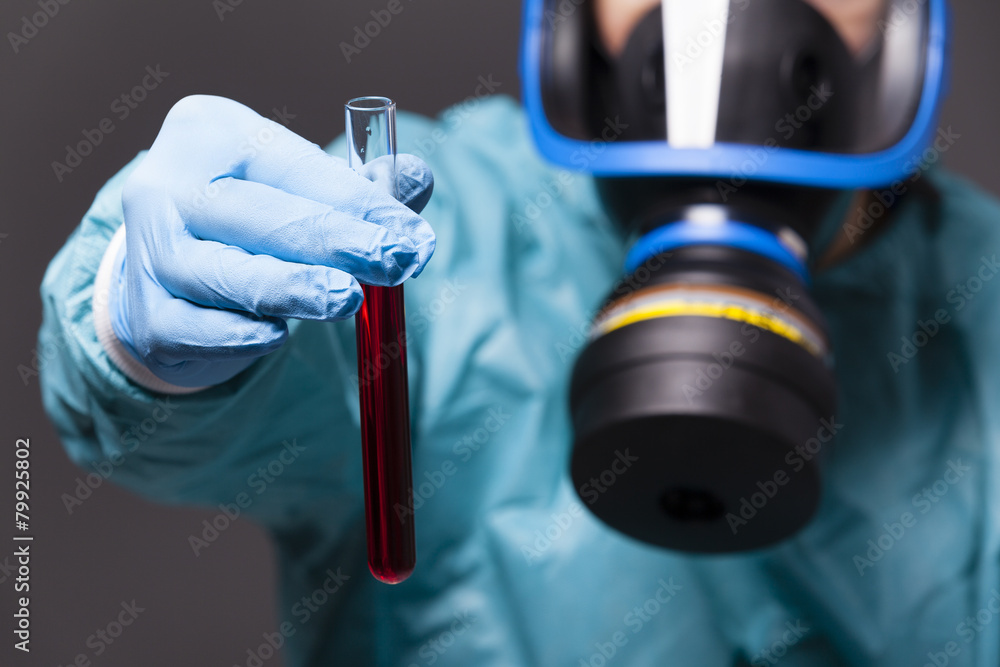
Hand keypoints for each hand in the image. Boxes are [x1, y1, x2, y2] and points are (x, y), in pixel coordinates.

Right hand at [111, 95, 434, 387]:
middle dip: (333, 241)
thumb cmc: (258, 215)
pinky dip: (232, 334)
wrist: (178, 266)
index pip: (295, 167)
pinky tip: (275, 337)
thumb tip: (416, 178)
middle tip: (393, 263)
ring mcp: (146, 248)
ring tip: (346, 299)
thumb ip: (361, 187)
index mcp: (212, 132)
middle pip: (255, 215)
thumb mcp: (304, 187)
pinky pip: (189, 327)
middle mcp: (166, 182)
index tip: (415, 240)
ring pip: (219, 271)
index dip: (360, 204)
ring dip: (288, 287)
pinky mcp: (143, 313)